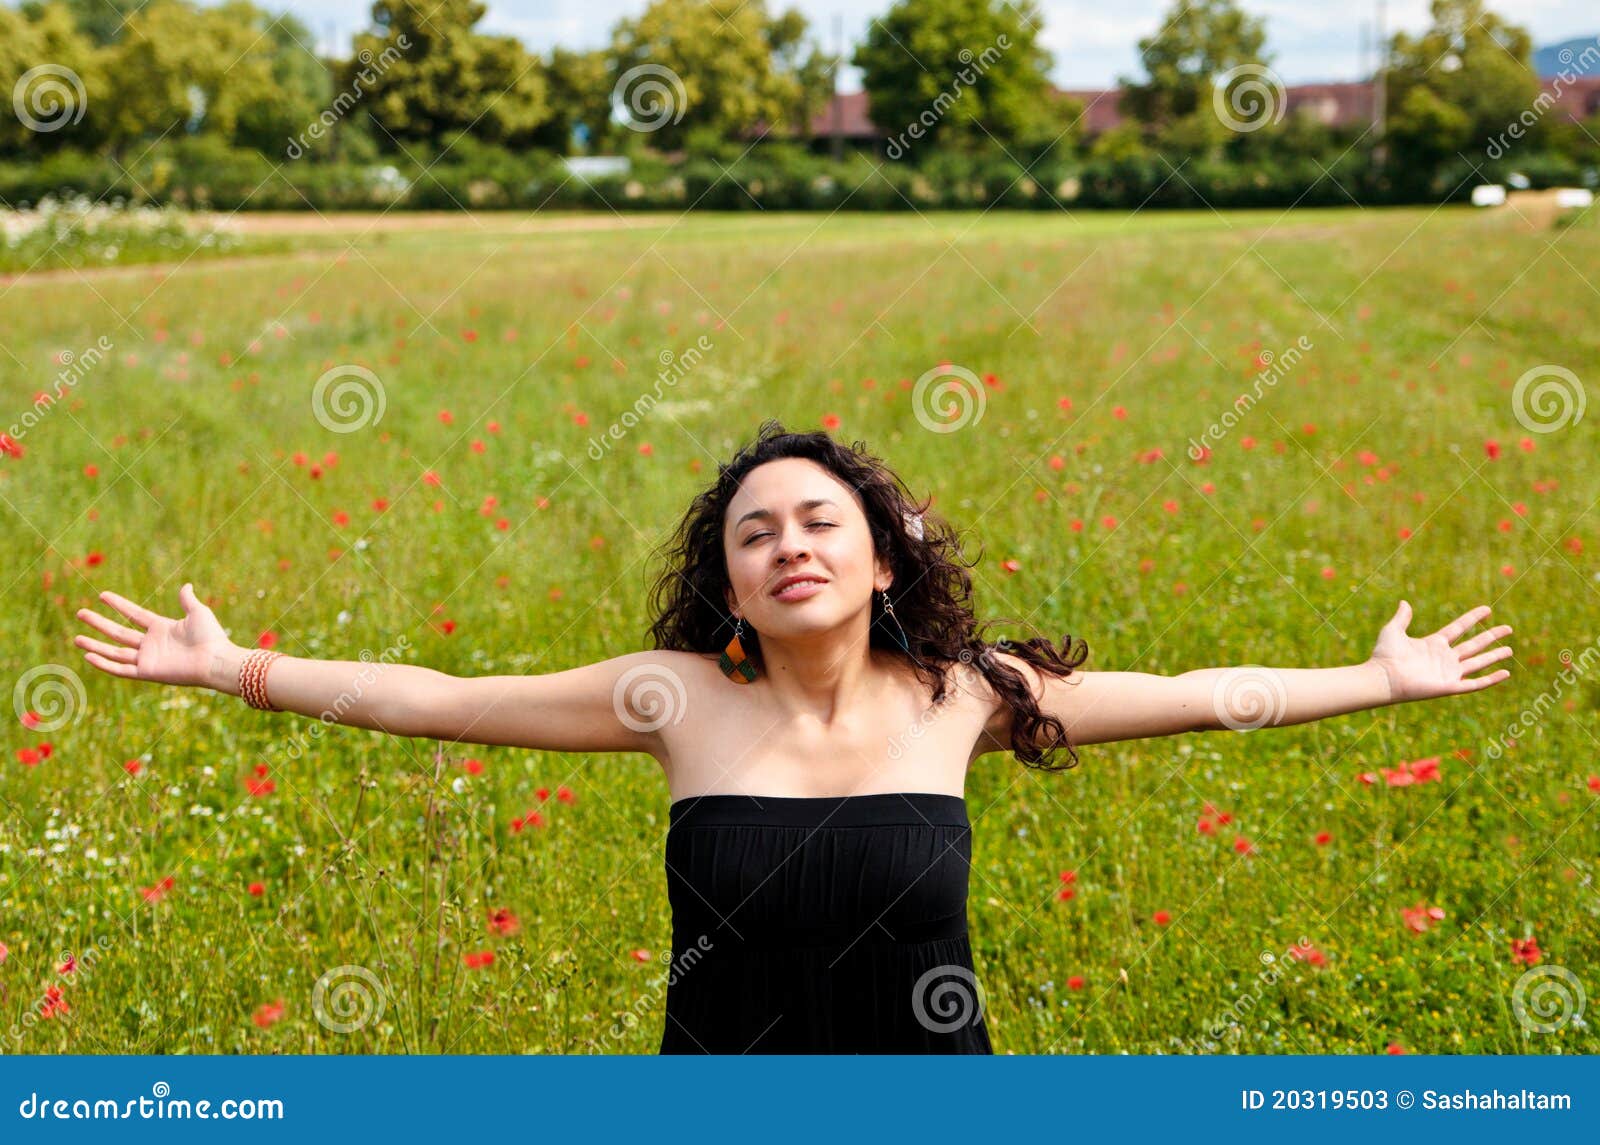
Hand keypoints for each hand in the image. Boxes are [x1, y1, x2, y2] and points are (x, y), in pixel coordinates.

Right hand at [73, 583, 234, 688]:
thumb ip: (187, 600)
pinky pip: (121, 669)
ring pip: (114, 651)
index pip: (134, 614)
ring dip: (95, 645)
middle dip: (99, 623)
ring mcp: (148, 659)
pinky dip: (104, 664)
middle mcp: (151, 644)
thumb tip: (186, 585)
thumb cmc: (211, 637)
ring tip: (76, 637)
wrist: (216, 659)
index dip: (118, 605)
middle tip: (80, 613)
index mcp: (161, 628)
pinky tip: (88, 656)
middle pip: (118, 632)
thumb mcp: (197, 612)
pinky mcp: (147, 672)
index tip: (102, 595)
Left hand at [1368, 600, 1512, 703]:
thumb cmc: (1384, 656)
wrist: (1382, 678)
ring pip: (1478, 663)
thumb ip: (1402, 618)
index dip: (1473, 618)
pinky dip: (1491, 679)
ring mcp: (1448, 673)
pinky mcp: (1450, 686)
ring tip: (1510, 650)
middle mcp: (1444, 658)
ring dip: (1495, 656)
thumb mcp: (1393, 631)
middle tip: (1508, 628)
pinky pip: (1476, 684)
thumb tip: (1404, 602)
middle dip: (1491, 637)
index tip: (1487, 610)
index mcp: (1433, 644)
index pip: (1459, 628)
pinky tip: (1506, 673)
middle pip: (1474, 645)